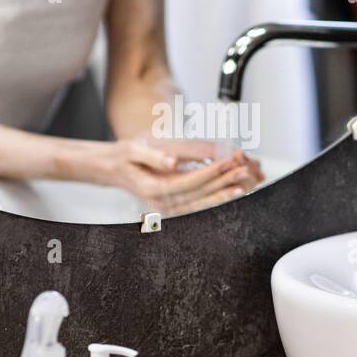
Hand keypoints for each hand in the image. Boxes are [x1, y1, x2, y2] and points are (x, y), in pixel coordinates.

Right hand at [99, 139, 262, 214]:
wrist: (113, 169)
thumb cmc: (124, 157)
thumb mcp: (133, 149)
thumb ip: (152, 156)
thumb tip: (172, 163)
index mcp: (152, 187)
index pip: (187, 181)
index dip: (208, 173)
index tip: (226, 162)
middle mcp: (161, 202)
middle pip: (198, 194)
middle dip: (222, 183)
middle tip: (243, 171)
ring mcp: (168, 207)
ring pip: (201, 203)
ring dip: (222, 194)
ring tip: (243, 184)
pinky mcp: (174, 205)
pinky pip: (198, 204)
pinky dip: (215, 199)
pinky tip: (230, 193)